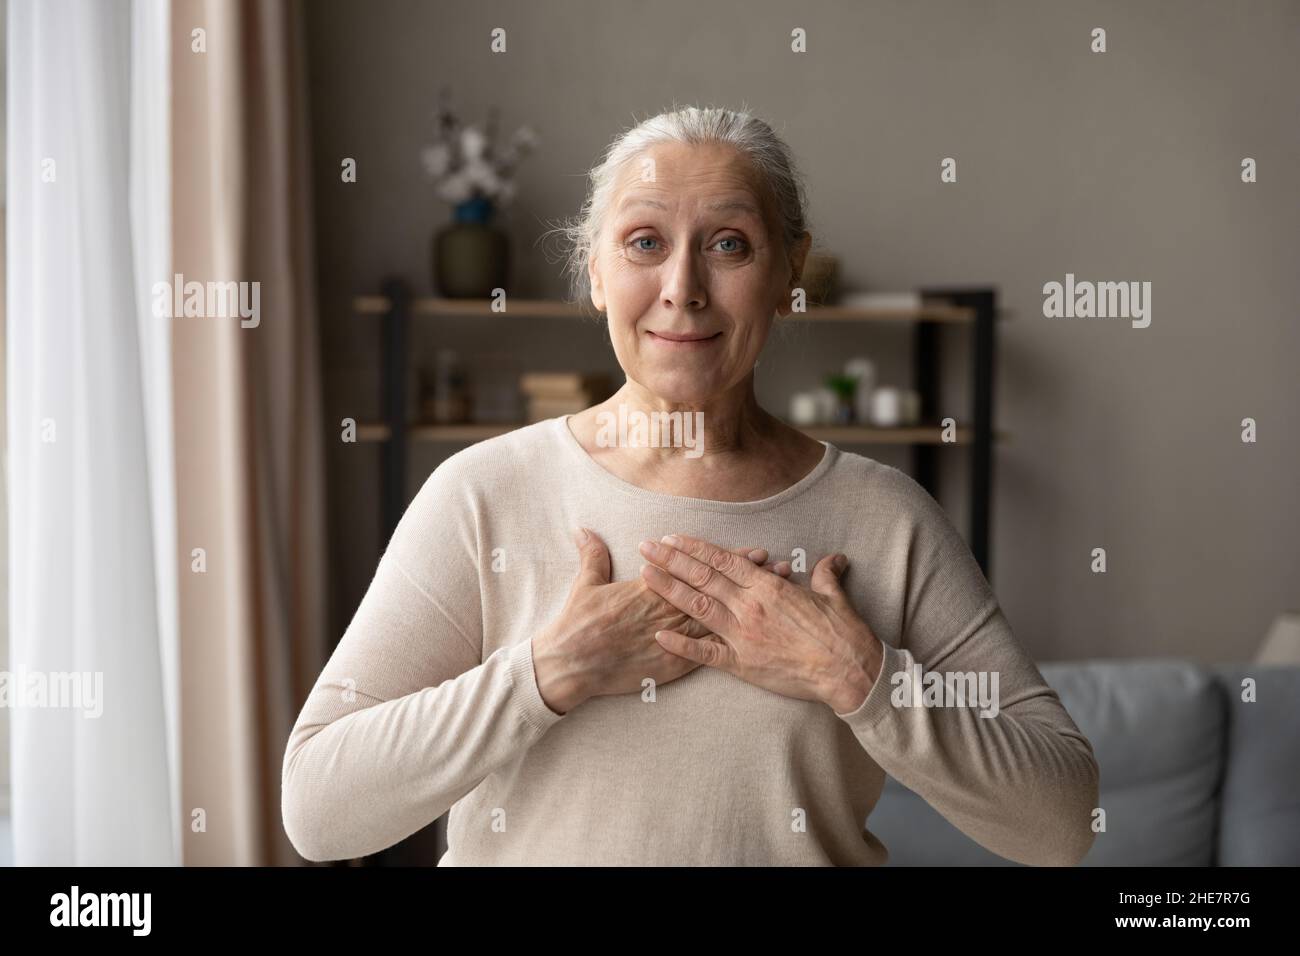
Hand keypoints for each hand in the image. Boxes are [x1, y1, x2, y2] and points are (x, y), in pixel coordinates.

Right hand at [532, 528, 791, 713]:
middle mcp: (667, 612)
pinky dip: (729, 648)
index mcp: (651, 589)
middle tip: (782, 571)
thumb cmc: (576, 624)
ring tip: (778, 602)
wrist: (571, 664)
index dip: (731, 562)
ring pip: (719, 622)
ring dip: (749, 612)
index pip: (700, 571)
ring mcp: (670, 640)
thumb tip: (583, 530)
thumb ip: (591, 556)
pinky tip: (755, 645)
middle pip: (718, 594)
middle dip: (752, 582)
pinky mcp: (669, 667)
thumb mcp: (584, 584)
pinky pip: (703, 657)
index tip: (757, 553)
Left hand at [638, 533, 883, 713]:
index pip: (723, 560)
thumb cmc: (842, 632)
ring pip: (697, 606)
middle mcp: (750, 606)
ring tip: (645, 576)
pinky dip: (681, 644)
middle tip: (645, 547)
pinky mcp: (743, 663)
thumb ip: (825, 573)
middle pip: (702, 577)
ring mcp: (743, 635)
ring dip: (669, 590)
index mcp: (768, 586)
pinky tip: (660, 635)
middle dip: (670, 560)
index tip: (672, 538)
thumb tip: (833, 559)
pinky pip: (706, 653)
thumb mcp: (833, 594)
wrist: (848, 671)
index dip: (694, 548)